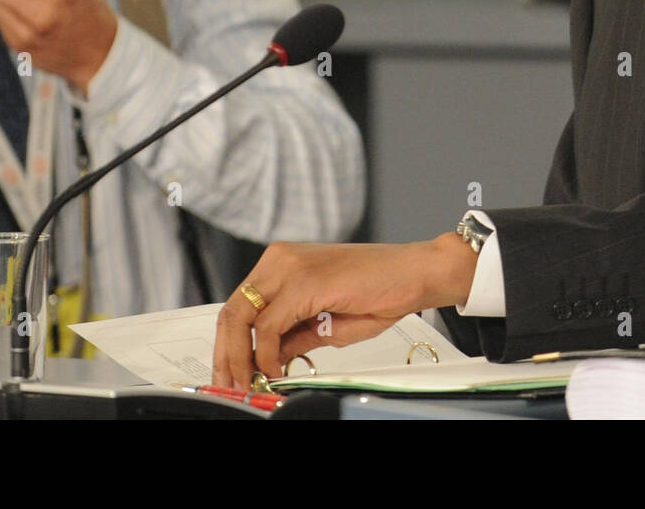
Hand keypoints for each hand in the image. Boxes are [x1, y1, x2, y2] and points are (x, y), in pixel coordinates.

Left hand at [211, 235, 478, 389]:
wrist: (417, 273)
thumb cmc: (383, 290)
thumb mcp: (328, 321)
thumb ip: (296, 335)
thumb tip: (270, 358)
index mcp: (283, 263)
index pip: (239, 305)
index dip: (229, 345)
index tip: (232, 373)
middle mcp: (280, 259)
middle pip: (232, 311)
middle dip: (227, 356)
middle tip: (233, 385)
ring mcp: (290, 266)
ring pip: (242, 316)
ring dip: (241, 357)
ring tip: (250, 382)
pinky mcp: (304, 281)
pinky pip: (269, 325)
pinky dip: (267, 354)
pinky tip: (277, 369)